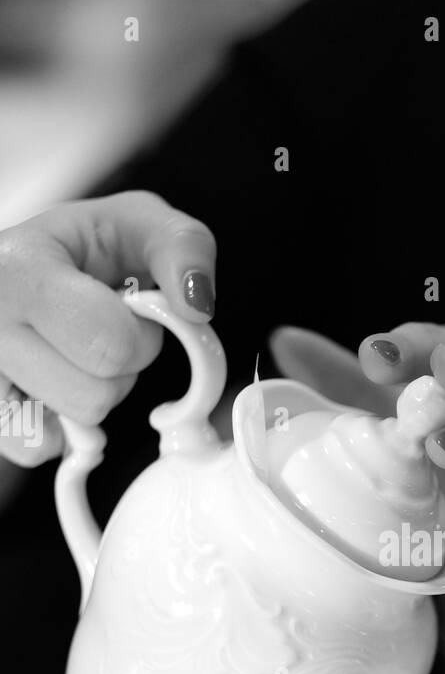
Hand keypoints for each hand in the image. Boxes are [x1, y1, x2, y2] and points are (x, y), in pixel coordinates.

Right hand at [0, 192, 215, 466]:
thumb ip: (182, 248)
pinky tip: (48, 378)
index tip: (127, 310)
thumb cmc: (85, 247)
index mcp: (18, 268)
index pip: (110, 345)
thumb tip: (196, 306)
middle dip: (119, 370)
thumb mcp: (137, 222)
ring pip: (72, 426)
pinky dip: (58, 426)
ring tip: (71, 351)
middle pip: (95, 396)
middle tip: (98, 333)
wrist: (23, 264)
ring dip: (92, 395)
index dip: (140, 337)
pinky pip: (39, 451)